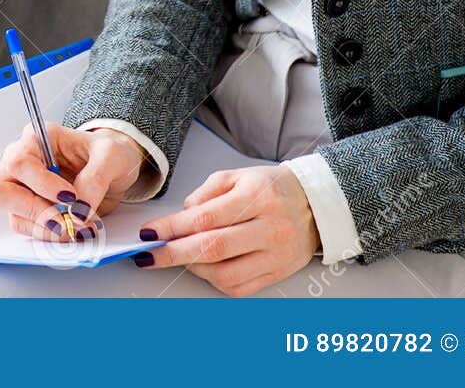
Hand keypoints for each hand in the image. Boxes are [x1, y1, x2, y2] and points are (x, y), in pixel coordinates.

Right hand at [0, 123, 145, 242]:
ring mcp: (24, 189)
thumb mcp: (111, 156)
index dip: (41, 184)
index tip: (70, 197)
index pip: (19, 162)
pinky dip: (51, 235)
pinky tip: (74, 230)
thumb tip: (77, 211)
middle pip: (0, 191)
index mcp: (36, 139)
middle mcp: (23, 163)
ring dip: (47, 228)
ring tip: (79, 227)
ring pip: (15, 216)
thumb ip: (95, 179)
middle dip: (35, 211)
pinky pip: (30, 229)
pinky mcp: (32, 211)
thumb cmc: (107, 153)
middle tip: (66, 221)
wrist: (115, 169)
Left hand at [135, 164, 318, 295]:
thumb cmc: (270, 188)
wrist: (315, 205)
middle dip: (173, 254)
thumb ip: (204, 194)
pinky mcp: (278, 274)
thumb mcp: (236, 176)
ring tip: (182, 256)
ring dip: (194, 269)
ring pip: (225, 274)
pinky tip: (206, 267)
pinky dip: (215, 281)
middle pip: (213, 248)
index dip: (172, 228)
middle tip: (149, 255)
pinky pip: (240, 288)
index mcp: (257, 197)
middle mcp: (270, 228)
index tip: (149, 233)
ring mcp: (276, 255)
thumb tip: (179, 218)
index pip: (206, 217)